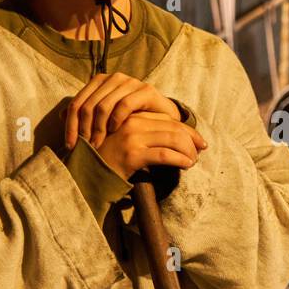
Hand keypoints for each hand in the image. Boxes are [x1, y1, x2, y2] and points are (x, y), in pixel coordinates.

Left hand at [63, 72, 183, 151]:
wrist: (163, 119)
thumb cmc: (131, 118)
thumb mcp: (105, 116)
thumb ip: (85, 114)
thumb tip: (59, 116)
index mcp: (99, 81)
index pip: (76, 103)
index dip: (70, 125)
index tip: (70, 146)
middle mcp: (113, 78)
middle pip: (87, 105)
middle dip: (84, 129)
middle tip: (85, 148)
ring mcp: (130, 82)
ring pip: (103, 106)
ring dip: (98, 128)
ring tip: (98, 144)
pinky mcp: (145, 90)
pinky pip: (124, 105)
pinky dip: (116, 120)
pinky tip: (114, 132)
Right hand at [91, 110, 207, 181]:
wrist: (88, 173)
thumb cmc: (110, 158)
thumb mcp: (128, 140)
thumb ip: (148, 133)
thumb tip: (180, 138)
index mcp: (133, 116)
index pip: (169, 119)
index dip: (189, 130)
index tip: (200, 141)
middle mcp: (133, 122)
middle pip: (174, 127)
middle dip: (192, 140)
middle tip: (200, 151)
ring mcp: (132, 137)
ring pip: (172, 139)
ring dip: (188, 151)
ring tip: (193, 161)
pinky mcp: (132, 154)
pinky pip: (165, 155)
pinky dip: (180, 160)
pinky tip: (186, 165)